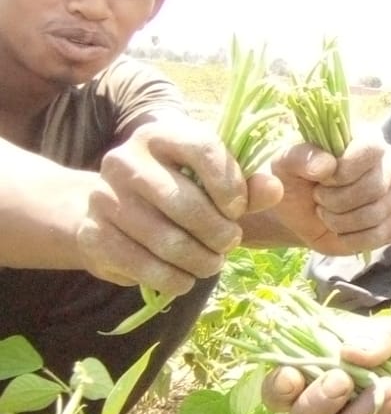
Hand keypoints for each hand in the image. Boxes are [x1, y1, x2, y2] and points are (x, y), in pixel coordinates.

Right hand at [77, 115, 279, 298]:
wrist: (112, 211)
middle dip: (219, 232)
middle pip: (186, 203)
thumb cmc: (177, 190)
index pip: (204, 149)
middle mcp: (125, 160)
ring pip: (167, 240)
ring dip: (200, 260)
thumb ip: (248, 185)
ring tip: (213, 263)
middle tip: (230, 243)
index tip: (239, 209)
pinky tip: (186, 279)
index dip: (231, 184)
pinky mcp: (93, 234)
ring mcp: (104, 197)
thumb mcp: (214, 180)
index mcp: (160, 134)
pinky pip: (143, 266)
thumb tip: (274, 188)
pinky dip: (173, 279)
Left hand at [265, 130, 390, 253]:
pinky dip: (355, 239)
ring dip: (342, 221)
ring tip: (327, 215)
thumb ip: (300, 157)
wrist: (303, 214)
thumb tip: (326, 167)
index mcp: (367, 137)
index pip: (371, 150)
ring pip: (377, 213)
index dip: (344, 172)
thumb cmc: (297, 182)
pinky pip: (385, 234)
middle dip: (337, 202)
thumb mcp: (286, 164)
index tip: (320, 182)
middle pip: (375, 186)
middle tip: (319, 201)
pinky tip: (341, 231)